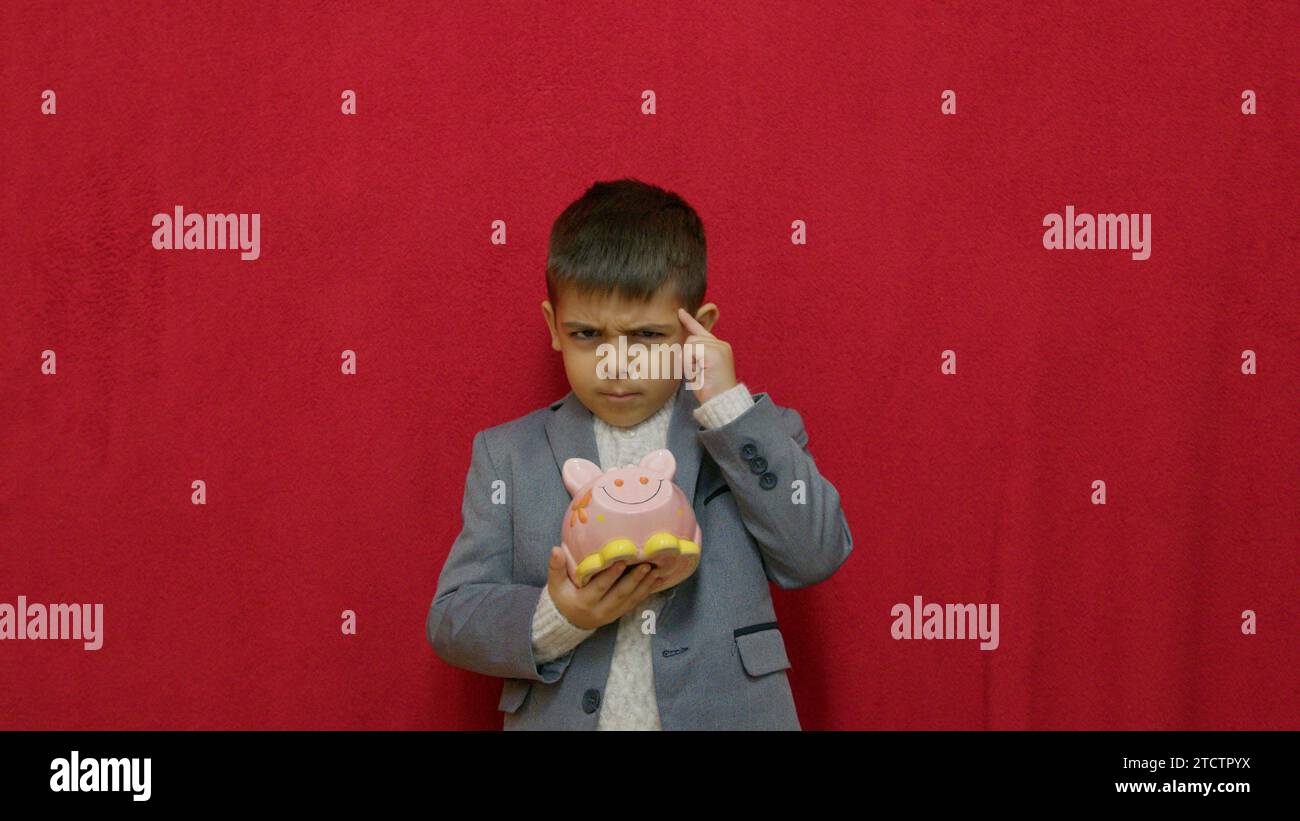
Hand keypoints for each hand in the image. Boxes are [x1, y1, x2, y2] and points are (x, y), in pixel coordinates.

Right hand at [546, 547, 660, 629]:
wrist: (568, 621)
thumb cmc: (562, 597)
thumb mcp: (555, 584)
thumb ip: (556, 567)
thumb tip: (556, 549)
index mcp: (584, 602)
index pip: (600, 587)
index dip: (611, 575)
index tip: (622, 561)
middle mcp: (600, 610)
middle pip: (620, 594)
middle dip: (634, 579)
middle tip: (646, 565)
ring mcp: (611, 614)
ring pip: (630, 600)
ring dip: (644, 586)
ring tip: (656, 571)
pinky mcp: (619, 614)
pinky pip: (634, 603)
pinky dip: (646, 592)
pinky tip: (656, 581)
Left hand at [677, 307, 736, 403]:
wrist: (722, 401)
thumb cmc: (711, 390)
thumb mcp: (701, 369)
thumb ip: (695, 355)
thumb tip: (682, 347)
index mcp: (719, 347)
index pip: (701, 331)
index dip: (690, 321)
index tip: (680, 312)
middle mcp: (721, 345)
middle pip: (691, 339)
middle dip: (688, 357)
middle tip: (699, 373)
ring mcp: (719, 347)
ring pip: (690, 344)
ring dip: (689, 361)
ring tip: (701, 374)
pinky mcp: (714, 352)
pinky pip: (691, 351)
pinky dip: (690, 363)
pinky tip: (700, 372)